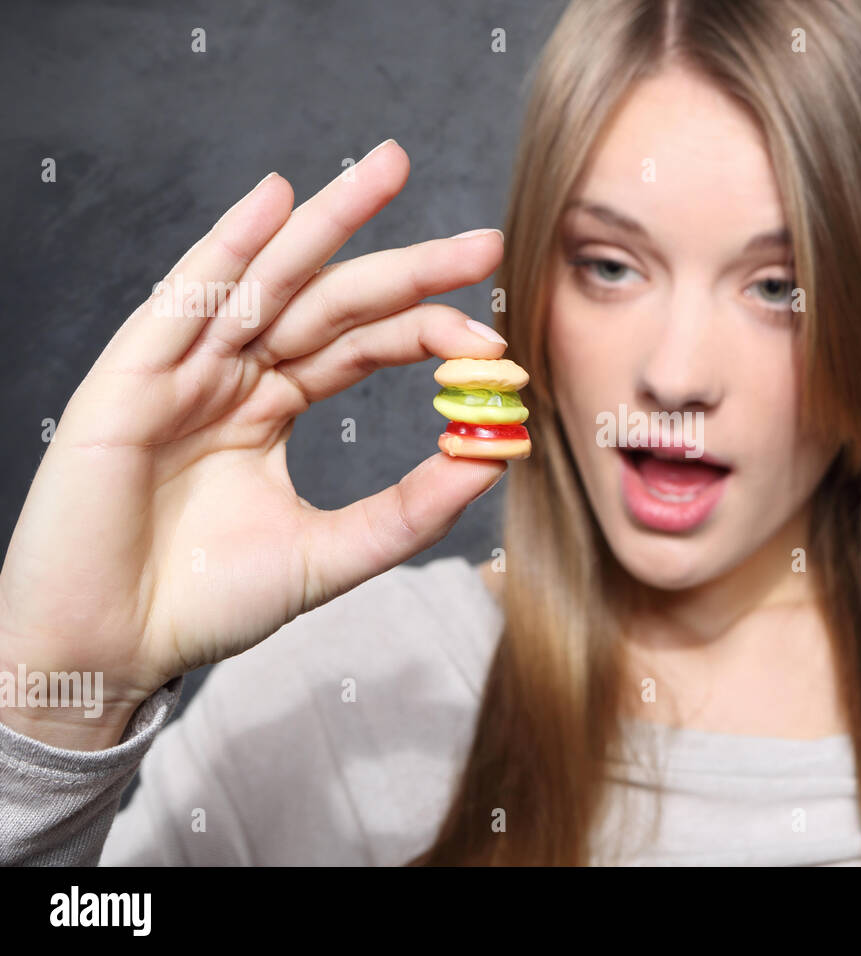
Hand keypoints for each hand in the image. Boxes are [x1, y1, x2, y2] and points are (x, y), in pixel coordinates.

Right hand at [0, 139, 508, 747]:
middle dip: (406, 268)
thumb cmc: (207, 604)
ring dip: (329, 222)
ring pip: (266, 280)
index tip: (499, 345)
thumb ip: (411, 508)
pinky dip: (230, 246)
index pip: (365, 347)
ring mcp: (182, 369)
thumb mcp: (332, 553)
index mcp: (272, 407)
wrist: (110, 649)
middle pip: (330, 300)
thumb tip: (495, 457)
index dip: (431, 336)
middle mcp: (231, 375)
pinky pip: (186, 299)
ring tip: (390, 168)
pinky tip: (279, 198)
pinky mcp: (131, 379)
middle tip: (483, 245)